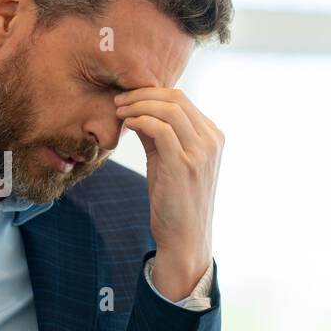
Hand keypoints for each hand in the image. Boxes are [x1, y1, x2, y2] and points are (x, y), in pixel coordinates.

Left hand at [115, 87, 222, 297]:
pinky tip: (127, 124)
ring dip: (139, 105)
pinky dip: (141, 120)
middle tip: (118, 100)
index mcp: (213, 137)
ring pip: (169, 109)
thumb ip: (157, 135)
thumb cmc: (174, 201)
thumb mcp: (168, 161)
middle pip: (176, 98)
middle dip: (142, 94)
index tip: (127, 98)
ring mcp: (201, 153)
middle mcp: (212, 141)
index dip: (151, 93)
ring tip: (118, 110)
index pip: (182, 99)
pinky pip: (161, 129)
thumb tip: (136, 108)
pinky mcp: (184, 165)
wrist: (184, 238)